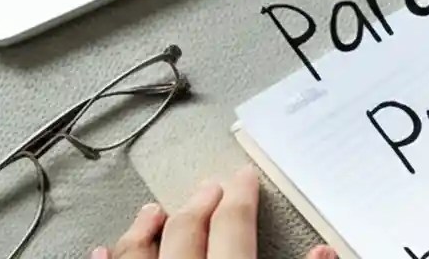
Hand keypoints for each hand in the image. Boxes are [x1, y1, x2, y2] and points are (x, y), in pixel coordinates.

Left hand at [92, 165, 333, 258]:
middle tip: (210, 186)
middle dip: (200, 203)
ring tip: (152, 211)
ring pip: (138, 252)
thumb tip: (325, 253)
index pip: (234, 225)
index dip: (242, 196)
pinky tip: (103, 250)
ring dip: (145, 228)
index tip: (245, 178)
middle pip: (187, 231)